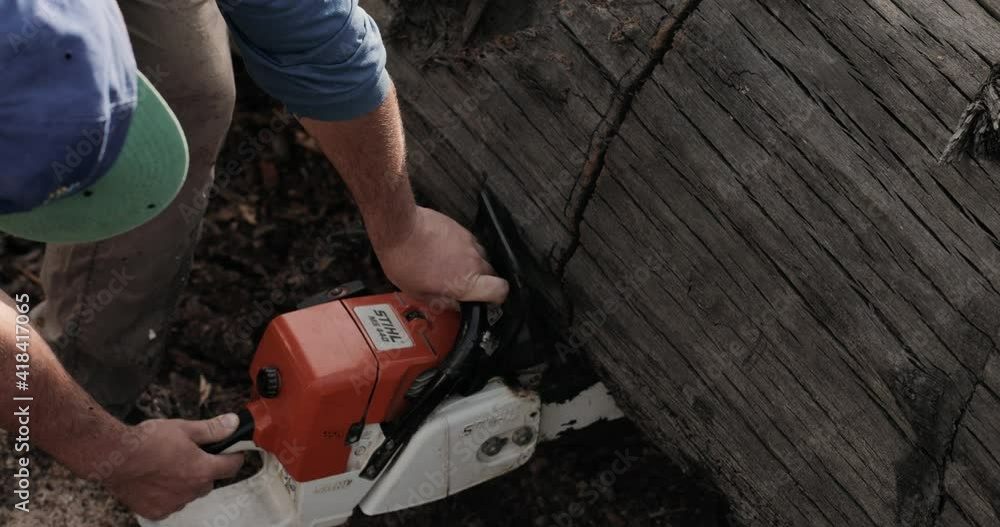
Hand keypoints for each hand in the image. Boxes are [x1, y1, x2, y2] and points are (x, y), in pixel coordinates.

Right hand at [105, 413, 244, 519]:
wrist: (114, 456)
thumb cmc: (148, 440)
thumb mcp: (185, 428)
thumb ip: (212, 429)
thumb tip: (233, 423)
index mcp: (202, 470)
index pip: (231, 467)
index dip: (234, 456)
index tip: (231, 451)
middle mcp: (191, 491)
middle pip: (209, 481)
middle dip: (204, 469)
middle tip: (189, 454)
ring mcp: (173, 503)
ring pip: (189, 493)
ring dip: (185, 483)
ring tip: (168, 465)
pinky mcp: (156, 511)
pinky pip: (170, 504)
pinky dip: (167, 494)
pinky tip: (155, 479)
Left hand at [374, 206, 508, 305]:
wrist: (400, 228)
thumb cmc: (405, 260)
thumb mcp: (418, 293)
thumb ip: (441, 301)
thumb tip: (452, 305)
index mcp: (465, 283)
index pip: (500, 291)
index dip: (498, 296)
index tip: (489, 298)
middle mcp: (473, 262)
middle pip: (492, 274)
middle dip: (481, 280)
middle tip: (463, 283)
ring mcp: (469, 244)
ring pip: (481, 257)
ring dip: (472, 264)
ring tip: (451, 265)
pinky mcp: (463, 230)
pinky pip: (471, 244)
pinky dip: (463, 250)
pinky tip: (445, 251)